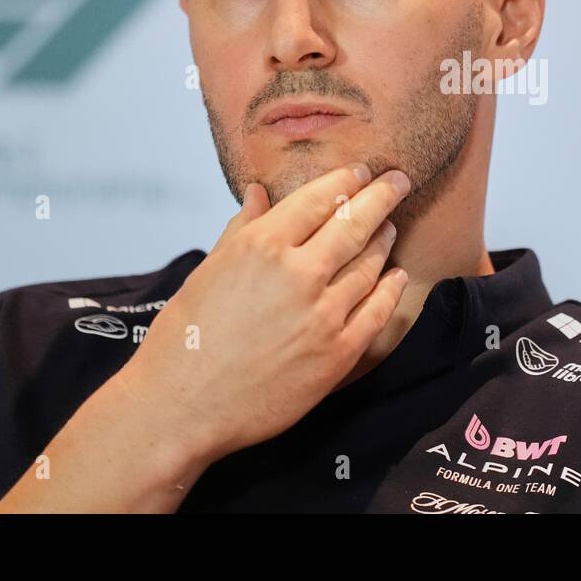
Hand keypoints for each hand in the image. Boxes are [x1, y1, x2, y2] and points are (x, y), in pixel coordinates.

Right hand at [124, 162, 410, 464]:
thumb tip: (259, 192)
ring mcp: (322, 315)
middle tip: (399, 181)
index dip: (347, 179)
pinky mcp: (337, 354)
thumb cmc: (185, 340)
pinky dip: (391, 288)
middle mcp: (298, 274)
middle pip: (354, 222)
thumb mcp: (207, 272)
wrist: (181, 409)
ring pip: (370, 263)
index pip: (319, 198)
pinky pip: (377, 311)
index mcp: (261, 246)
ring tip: (390, 227)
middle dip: (382, 195)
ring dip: (384, 240)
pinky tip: (396, 276)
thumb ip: (242, 228)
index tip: (363, 171)